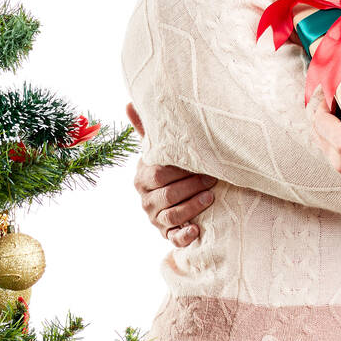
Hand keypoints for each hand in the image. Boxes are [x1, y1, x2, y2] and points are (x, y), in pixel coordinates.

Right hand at [127, 104, 215, 246]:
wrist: (171, 199)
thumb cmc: (167, 168)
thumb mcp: (156, 150)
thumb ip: (145, 129)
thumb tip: (128, 101)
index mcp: (142, 177)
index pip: (159, 173)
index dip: (181, 170)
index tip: (203, 164)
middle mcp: (145, 199)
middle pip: (167, 194)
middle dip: (191, 186)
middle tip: (213, 179)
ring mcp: (155, 218)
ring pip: (172, 215)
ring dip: (193, 206)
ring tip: (211, 197)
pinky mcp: (166, 234)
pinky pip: (174, 238)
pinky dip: (185, 236)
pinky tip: (197, 230)